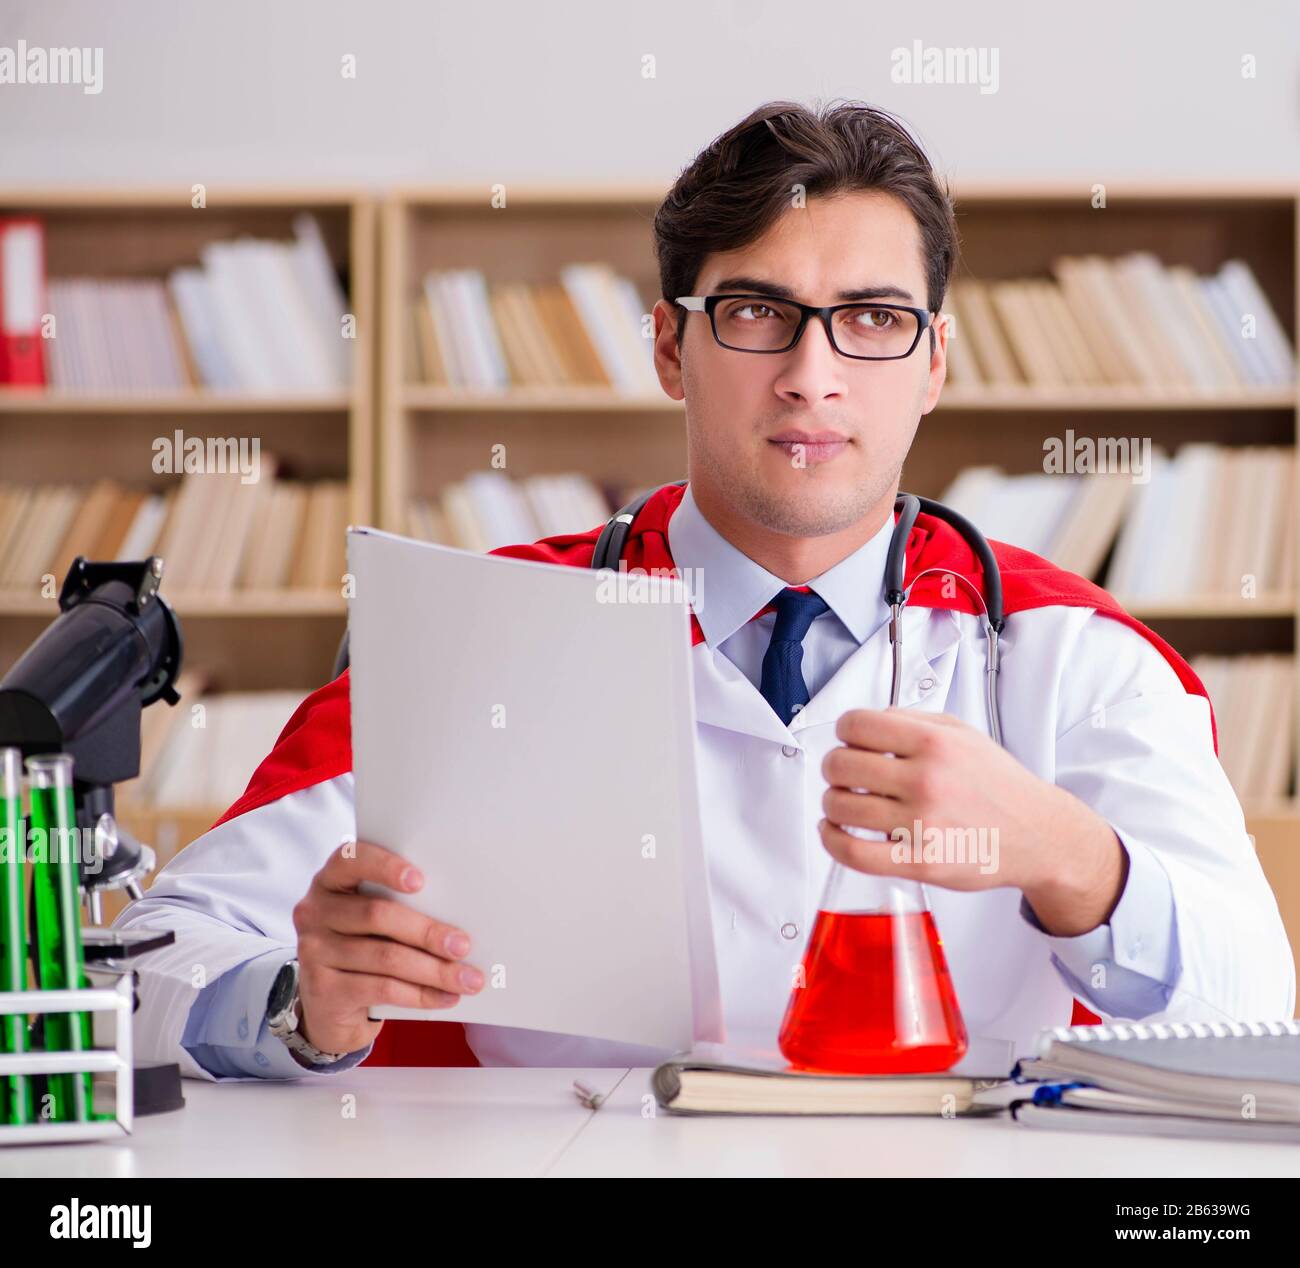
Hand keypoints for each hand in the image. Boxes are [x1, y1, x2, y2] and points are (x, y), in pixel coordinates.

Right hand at [290, 840, 483, 1054]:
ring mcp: (314, 952)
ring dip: (434, 970)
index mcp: (331, 881)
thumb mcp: (373, 921)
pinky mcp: (322, 989)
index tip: (421, 881)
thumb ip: (400, 906)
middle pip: (377, 915)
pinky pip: (382, 988)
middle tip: (463, 945)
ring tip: (467, 979)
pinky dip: (420, 994)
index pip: (352, 859)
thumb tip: (456, 920)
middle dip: (428, 931)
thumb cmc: (364, 947)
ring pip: (386, 956)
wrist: (330, 1006)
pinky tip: (445, 997)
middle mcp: (315, 911)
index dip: (385, 867)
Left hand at [819, 708, 1125, 934]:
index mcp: (934, 742)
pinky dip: (831, 840)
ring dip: (833, 803)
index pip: (856, 725)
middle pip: (841, 765)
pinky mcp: (920, 862)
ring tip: (844, 803)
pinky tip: (834, 832)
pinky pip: (853, 852)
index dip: (844, 731)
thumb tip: (865, 723)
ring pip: (840, 807)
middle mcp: (927, 779)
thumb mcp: (963, 734)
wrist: (1039, 835)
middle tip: (844, 775)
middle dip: (835, 768)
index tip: (848, 741)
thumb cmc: (999, 786)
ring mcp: (922, 823)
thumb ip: (912, 721)